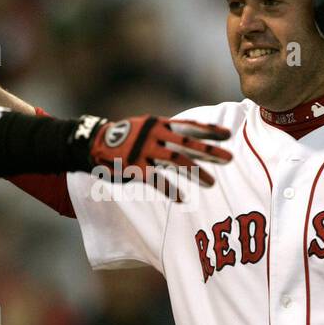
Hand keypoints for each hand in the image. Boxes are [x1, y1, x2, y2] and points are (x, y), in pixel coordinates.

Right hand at [79, 116, 232, 198]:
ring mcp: (144, 151)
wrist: (94, 143)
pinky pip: (157, 180)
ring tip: (211, 183)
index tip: (228, 135)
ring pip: (176, 162)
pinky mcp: (135, 168)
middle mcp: (154, 136)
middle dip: (209, 151)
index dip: (209, 130)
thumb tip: (196, 141)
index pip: (189, 125)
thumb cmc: (126, 138)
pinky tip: (182, 199)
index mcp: (160, 125)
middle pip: (188, 144)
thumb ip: (169, 134)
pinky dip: (170, 190)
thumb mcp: (147, 128)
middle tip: (229, 159)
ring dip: (196, 173)